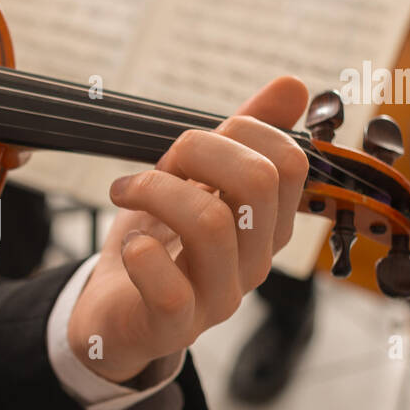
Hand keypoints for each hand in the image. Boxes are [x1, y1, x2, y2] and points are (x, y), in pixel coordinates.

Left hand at [66, 77, 309, 382]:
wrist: (113, 313)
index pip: (290, 162)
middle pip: (256, 182)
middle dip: (197, 151)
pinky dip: (142, 254)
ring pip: (210, 222)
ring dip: (155, 190)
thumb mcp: (196, 180)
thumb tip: (295, 83)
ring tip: (124, 191)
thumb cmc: (159, 241)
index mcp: (268, 224)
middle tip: (158, 165)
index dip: (239, 132)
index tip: (190, 146)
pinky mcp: (173, 325)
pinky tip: (130, 244)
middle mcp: (255, 261)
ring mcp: (219, 297)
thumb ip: (241, 137)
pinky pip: (170, 288)